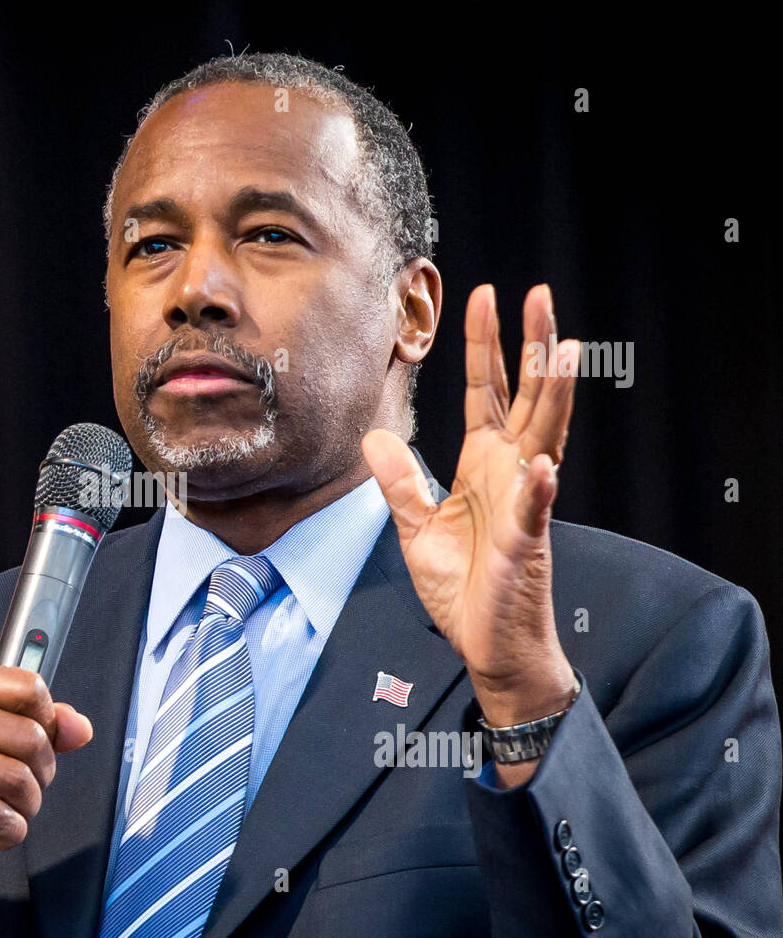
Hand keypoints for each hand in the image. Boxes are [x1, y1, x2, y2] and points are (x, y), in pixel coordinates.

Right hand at [0, 664, 91, 937]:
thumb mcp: (0, 738)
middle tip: (14, 785)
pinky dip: (9, 832)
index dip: (45, 720)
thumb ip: (45, 726)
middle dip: (38, 773)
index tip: (31, 740)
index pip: (29, 686)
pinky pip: (2, 817)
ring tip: (0, 807)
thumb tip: (80, 728)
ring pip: (20, 781)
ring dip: (24, 806)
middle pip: (32, 738)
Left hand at [362, 284, 578, 736]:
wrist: (486, 643)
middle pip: (526, 397)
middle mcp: (511, 474)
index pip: (487, 392)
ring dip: (554, 396)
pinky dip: (538, 490)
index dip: (484, 346)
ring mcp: (523, 505)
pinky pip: (533, 512)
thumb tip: (373, 437)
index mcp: (483, 465)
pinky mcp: (525, 545)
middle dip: (533, 347)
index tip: (484, 297)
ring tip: (564, 349)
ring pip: (544, 438)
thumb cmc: (462, 589)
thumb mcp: (416, 528)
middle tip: (541, 294)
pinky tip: (542, 464)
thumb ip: (399, 482)